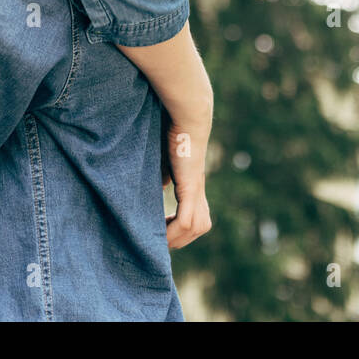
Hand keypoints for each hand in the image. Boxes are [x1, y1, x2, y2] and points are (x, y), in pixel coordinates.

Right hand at [162, 121, 210, 248]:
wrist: (188, 118)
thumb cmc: (173, 132)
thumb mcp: (163, 159)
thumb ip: (162, 174)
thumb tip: (158, 184)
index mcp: (195, 185)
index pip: (198, 218)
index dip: (181, 229)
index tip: (162, 232)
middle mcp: (199, 190)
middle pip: (201, 226)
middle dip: (181, 238)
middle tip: (161, 240)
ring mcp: (197, 189)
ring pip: (196, 226)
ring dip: (177, 237)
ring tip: (161, 238)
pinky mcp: (191, 186)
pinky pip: (186, 220)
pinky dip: (175, 231)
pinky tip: (162, 232)